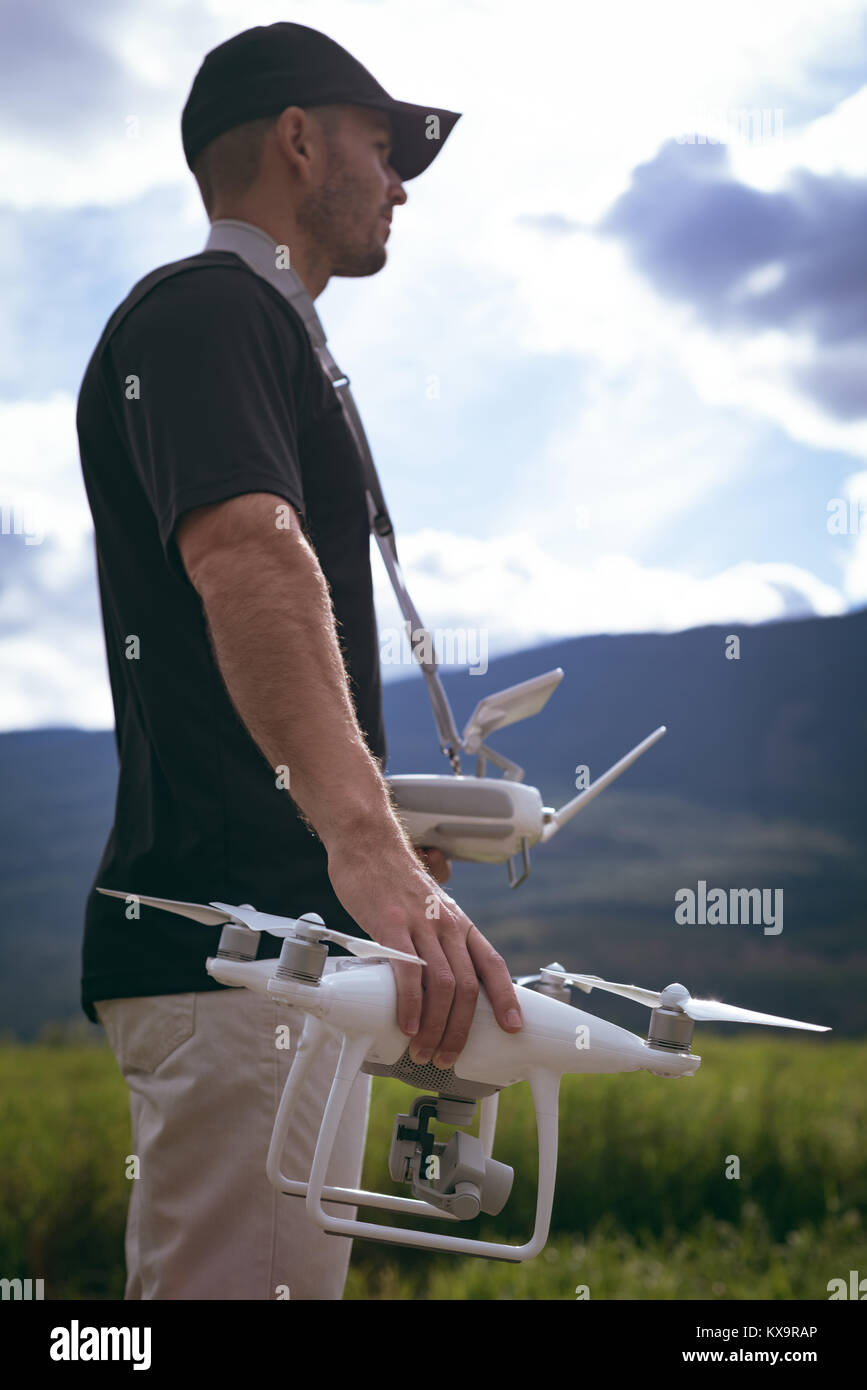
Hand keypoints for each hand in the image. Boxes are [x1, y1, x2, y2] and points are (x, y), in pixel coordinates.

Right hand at [326, 835, 521, 1068]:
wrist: (368, 844)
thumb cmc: (393, 883)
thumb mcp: (427, 911)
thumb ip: (432, 943)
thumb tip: (430, 985)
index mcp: (460, 924)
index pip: (492, 963)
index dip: (506, 997)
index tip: (513, 1027)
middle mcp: (448, 925)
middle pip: (468, 986)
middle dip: (461, 1029)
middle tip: (448, 1057)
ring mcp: (422, 925)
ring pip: (443, 985)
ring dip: (436, 1026)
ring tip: (424, 1050)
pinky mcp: (392, 926)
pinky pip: (409, 973)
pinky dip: (412, 1005)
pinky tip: (407, 1025)